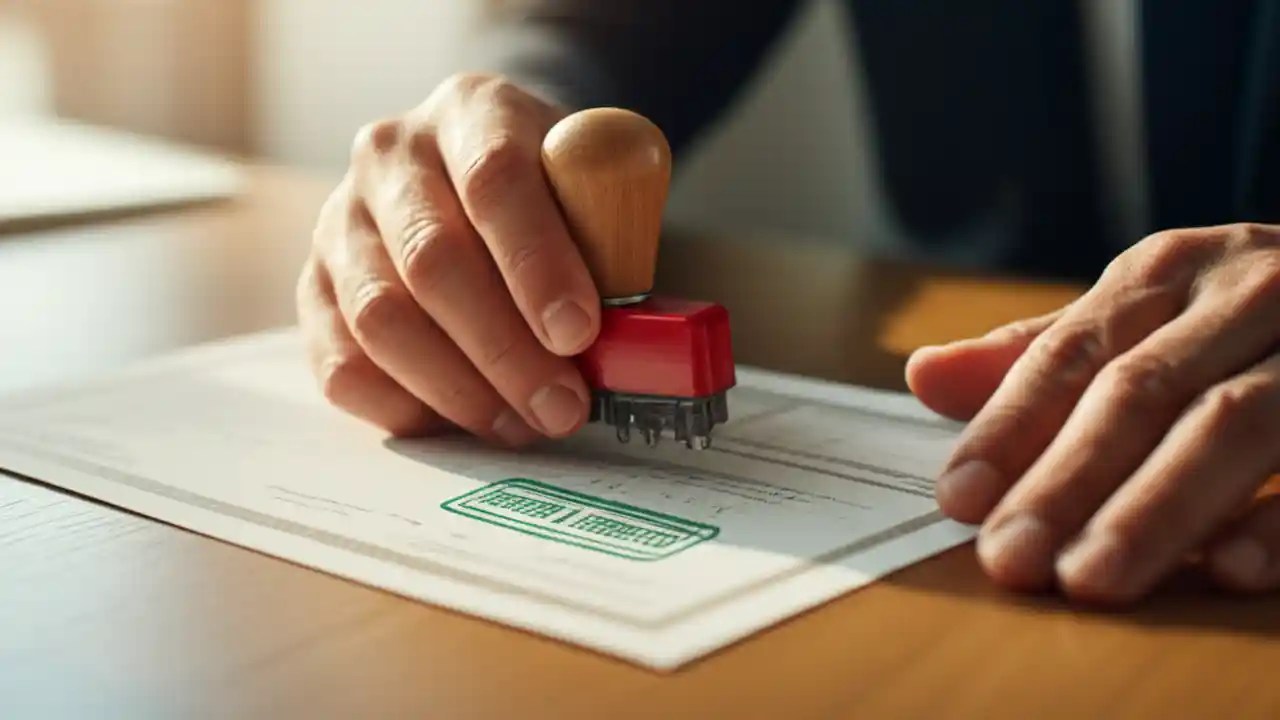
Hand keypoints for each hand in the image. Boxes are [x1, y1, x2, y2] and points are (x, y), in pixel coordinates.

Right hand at [296, 73, 597, 444]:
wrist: (492, 177)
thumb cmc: (557, 194)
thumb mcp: (604, 186)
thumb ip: (619, 237)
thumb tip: (636, 336)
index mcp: (470, 111)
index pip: (493, 181)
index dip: (537, 263)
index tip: (580, 332)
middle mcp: (389, 156)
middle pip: (432, 260)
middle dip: (505, 350)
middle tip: (561, 406)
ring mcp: (340, 222)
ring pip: (380, 319)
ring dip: (459, 390)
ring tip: (522, 424)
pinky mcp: (314, 288)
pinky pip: (342, 365)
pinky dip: (403, 408)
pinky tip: (462, 422)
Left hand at [907, 223, 1279, 601]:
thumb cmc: (1246, 314)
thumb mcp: (1148, 310)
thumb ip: (1042, 352)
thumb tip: (925, 376)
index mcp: (1173, 270)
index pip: (1071, 352)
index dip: (1011, 426)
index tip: (957, 499)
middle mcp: (1249, 294)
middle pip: (1141, 391)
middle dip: (1069, 480)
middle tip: (1011, 559)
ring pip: (1233, 425)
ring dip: (1156, 508)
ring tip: (1090, 579)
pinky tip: (1231, 571)